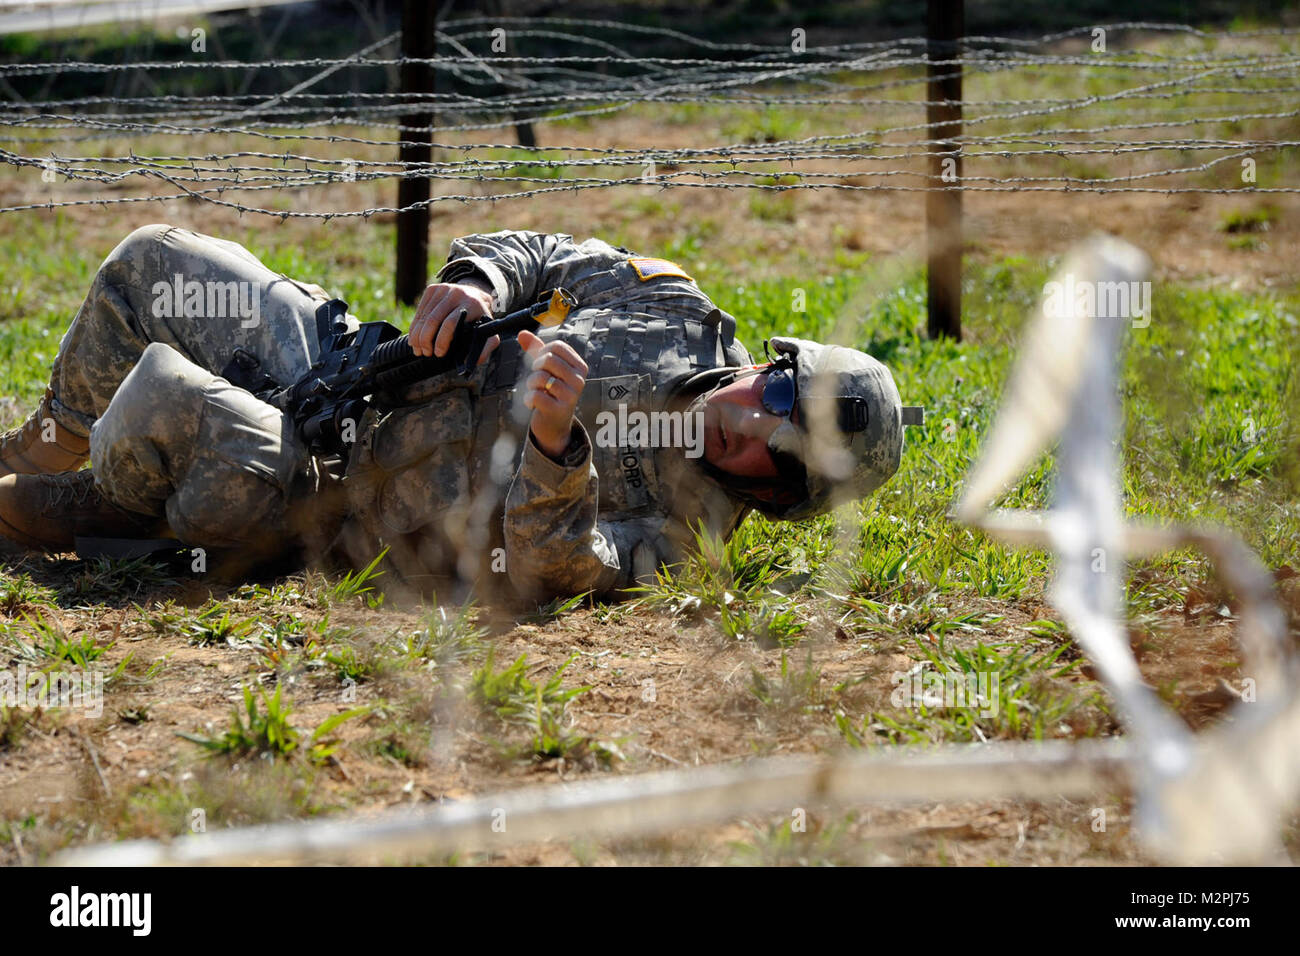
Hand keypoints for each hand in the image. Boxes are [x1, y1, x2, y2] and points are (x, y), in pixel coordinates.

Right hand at [408, 281, 499, 362]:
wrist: (475, 293)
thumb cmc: (480, 317)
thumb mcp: (489, 331)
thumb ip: (487, 347)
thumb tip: (475, 361)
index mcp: (471, 304)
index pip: (451, 323)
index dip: (442, 340)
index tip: (439, 353)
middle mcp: (456, 294)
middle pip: (433, 319)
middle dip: (426, 340)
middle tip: (425, 353)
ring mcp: (443, 289)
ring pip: (424, 316)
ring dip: (418, 335)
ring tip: (418, 349)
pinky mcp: (432, 289)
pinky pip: (420, 310)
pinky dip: (415, 326)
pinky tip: (415, 338)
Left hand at [519, 328, 587, 458]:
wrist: (554, 424)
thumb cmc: (550, 392)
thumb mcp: (545, 369)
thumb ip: (535, 349)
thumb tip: (522, 333)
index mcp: (580, 367)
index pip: (557, 346)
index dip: (541, 352)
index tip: (540, 364)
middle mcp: (579, 380)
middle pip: (548, 359)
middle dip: (535, 368)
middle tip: (536, 379)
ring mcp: (571, 396)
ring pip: (540, 377)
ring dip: (530, 384)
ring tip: (534, 391)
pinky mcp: (559, 410)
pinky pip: (536, 395)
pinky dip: (528, 399)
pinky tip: (532, 404)